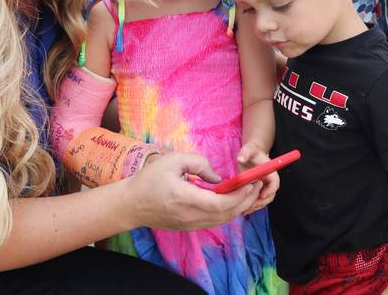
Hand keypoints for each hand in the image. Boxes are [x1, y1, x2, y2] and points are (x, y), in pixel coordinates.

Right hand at [125, 151, 260, 230]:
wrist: (131, 205)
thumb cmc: (149, 180)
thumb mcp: (172, 160)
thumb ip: (198, 164)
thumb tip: (217, 178)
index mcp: (186, 198)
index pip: (221, 202)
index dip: (240, 194)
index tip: (250, 181)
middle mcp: (191, 216)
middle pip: (227, 214)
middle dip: (246, 199)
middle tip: (257, 183)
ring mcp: (190, 225)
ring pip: (223, 220)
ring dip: (239, 207)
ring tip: (248, 190)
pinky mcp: (189, 227)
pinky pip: (215, 222)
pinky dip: (228, 212)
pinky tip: (232, 200)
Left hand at [236, 144, 279, 213]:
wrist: (250, 155)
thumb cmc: (251, 152)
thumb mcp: (248, 149)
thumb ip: (245, 153)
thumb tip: (240, 158)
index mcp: (271, 172)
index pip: (275, 183)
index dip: (270, 190)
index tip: (262, 194)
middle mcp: (269, 182)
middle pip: (270, 195)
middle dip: (261, 202)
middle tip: (250, 206)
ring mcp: (264, 187)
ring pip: (263, 201)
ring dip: (255, 206)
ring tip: (244, 210)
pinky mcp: (258, 191)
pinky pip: (257, 201)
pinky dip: (251, 206)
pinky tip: (242, 210)